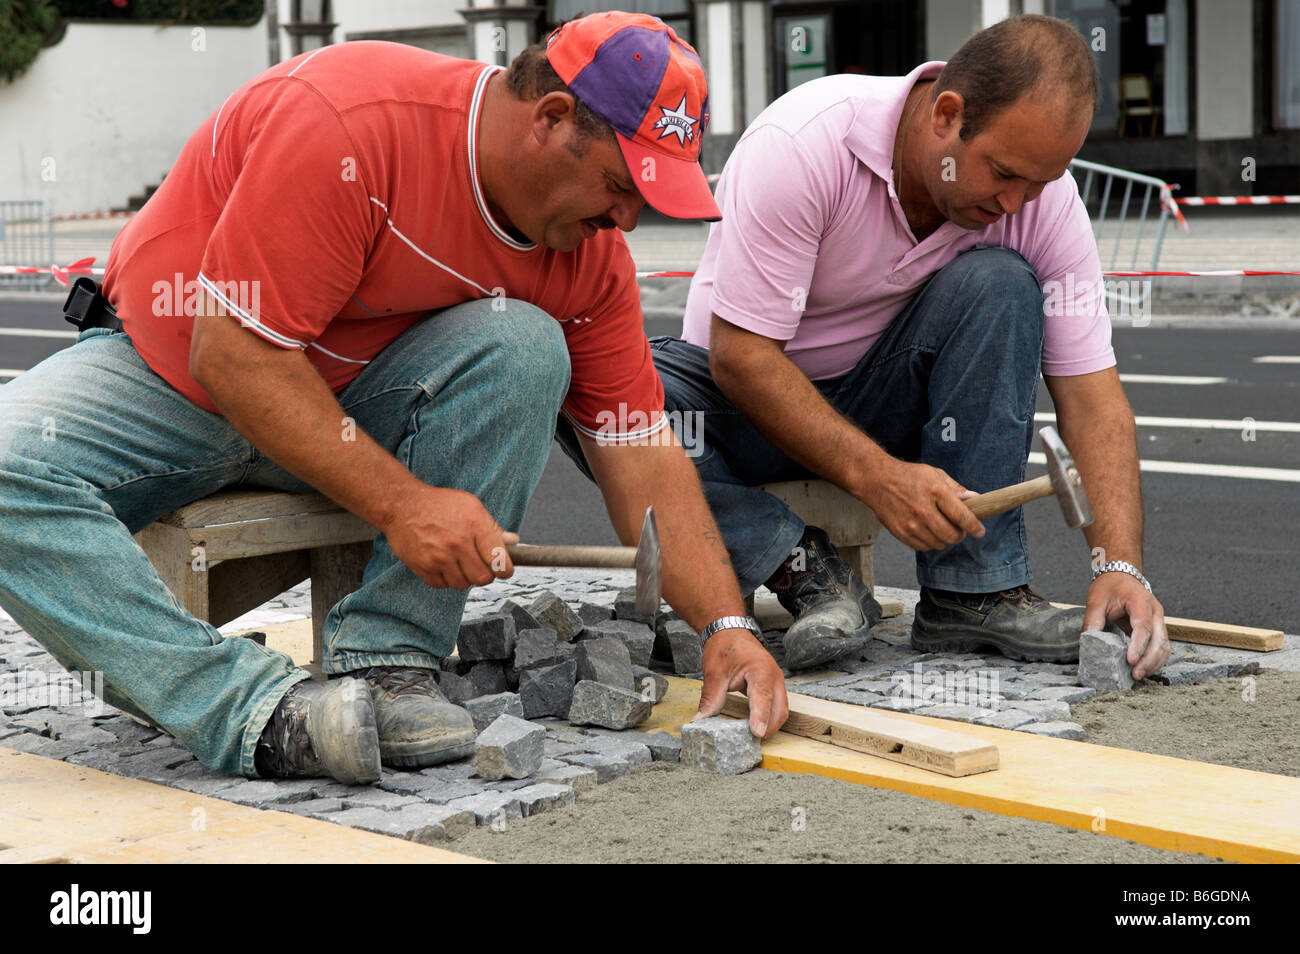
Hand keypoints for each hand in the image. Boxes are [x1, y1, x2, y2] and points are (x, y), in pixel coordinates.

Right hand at [381, 484, 515, 589]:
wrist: (403, 505)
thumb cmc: (439, 504)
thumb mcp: (471, 506)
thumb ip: (492, 528)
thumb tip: (513, 542)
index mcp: (474, 526)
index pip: (499, 559)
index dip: (505, 569)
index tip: (504, 570)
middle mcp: (457, 543)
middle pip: (482, 578)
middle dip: (484, 574)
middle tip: (480, 565)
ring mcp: (439, 557)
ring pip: (462, 584)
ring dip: (464, 577)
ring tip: (459, 561)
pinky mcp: (423, 566)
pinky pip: (442, 585)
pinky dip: (445, 579)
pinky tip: (444, 564)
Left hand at [696, 628, 788, 738]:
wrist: (729, 631)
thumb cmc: (724, 646)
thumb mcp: (714, 672)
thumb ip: (710, 698)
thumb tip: (702, 720)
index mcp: (760, 670)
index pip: (763, 698)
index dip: (760, 717)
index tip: (756, 733)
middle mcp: (773, 676)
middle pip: (779, 710)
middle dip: (768, 728)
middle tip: (750, 742)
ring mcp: (776, 681)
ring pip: (781, 710)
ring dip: (770, 725)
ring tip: (752, 737)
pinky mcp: (773, 686)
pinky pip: (777, 706)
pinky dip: (769, 718)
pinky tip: (756, 726)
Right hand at [861, 458, 984, 550]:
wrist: (876, 480)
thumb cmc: (907, 476)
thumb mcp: (934, 474)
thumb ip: (955, 489)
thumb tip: (975, 499)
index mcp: (934, 491)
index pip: (961, 516)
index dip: (974, 526)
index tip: (980, 531)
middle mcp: (922, 510)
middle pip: (951, 535)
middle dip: (960, 535)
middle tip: (960, 530)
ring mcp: (910, 524)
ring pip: (938, 544)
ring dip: (945, 539)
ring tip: (942, 528)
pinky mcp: (900, 533)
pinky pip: (923, 547)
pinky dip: (930, 542)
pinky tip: (928, 531)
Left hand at [1084, 572, 1168, 678]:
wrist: (1121, 576)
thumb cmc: (1110, 586)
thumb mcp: (1096, 600)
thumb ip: (1093, 619)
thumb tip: (1088, 642)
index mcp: (1140, 602)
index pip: (1143, 626)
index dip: (1138, 645)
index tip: (1130, 660)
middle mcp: (1155, 612)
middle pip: (1159, 639)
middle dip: (1148, 660)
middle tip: (1135, 674)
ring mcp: (1159, 620)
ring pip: (1164, 645)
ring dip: (1154, 663)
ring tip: (1139, 676)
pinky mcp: (1157, 628)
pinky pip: (1162, 646)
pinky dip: (1155, 660)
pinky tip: (1144, 669)